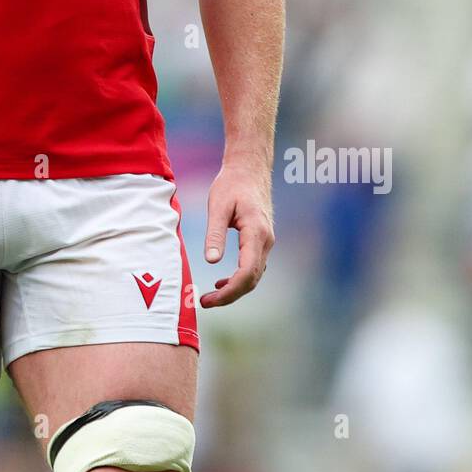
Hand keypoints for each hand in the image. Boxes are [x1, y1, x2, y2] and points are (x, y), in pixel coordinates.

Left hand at [200, 161, 273, 307]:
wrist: (250, 168)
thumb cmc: (232, 184)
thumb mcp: (217, 206)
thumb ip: (215, 234)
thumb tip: (212, 262)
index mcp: (256, 233)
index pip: (246, 273)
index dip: (229, 292)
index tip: (209, 299)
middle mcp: (265, 241)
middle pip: (251, 280)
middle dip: (230, 296)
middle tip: (205, 303)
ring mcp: (266, 241)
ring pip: (254, 275)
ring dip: (234, 289)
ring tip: (210, 296)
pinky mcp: (261, 240)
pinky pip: (253, 266)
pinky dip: (239, 278)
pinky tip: (222, 281)